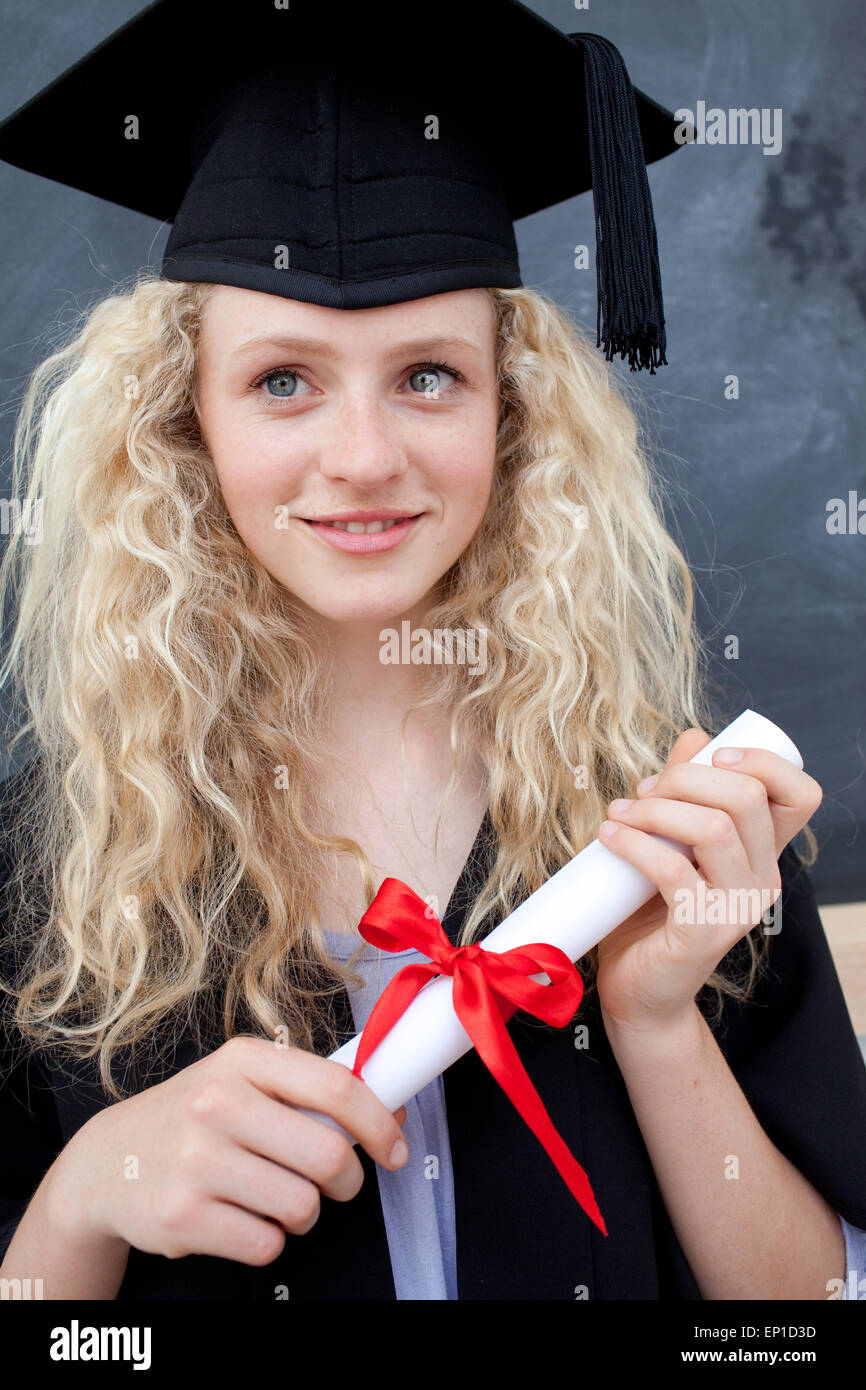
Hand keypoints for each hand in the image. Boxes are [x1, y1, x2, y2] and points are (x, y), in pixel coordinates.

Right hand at [49, 1036, 409, 1265]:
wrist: (106, 1162)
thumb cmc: (194, 1119)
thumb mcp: (242, 1081)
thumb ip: (307, 1091)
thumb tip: (391, 1108)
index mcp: (244, 1061)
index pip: (335, 1088)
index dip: (379, 1124)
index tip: (396, 1150)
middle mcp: (218, 1104)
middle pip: (327, 1156)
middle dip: (347, 1181)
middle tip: (336, 1184)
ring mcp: (197, 1160)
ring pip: (301, 1207)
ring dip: (303, 1214)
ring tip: (275, 1198)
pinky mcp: (182, 1215)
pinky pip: (266, 1244)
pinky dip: (268, 1240)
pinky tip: (242, 1218)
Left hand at [594, 727, 821, 1036]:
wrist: (638, 990)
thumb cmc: (650, 914)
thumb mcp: (671, 842)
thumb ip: (686, 792)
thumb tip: (696, 736)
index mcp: (763, 853)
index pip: (799, 794)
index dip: (763, 761)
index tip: (712, 755)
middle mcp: (763, 879)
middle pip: (747, 797)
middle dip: (685, 777)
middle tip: (642, 790)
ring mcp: (737, 908)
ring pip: (713, 828)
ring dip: (656, 808)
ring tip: (620, 814)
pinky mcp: (702, 933)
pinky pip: (674, 871)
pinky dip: (636, 843)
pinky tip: (610, 838)